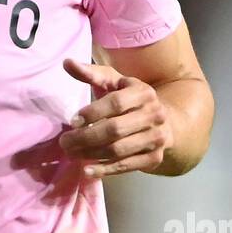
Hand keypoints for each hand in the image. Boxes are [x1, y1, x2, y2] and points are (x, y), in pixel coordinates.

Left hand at [57, 58, 173, 177]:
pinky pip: (127, 166)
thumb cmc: (130, 100)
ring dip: (91, 154)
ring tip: (72, 154)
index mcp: (143, 93)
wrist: (166, 122)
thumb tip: (67, 62)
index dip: (92, 113)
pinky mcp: (155, 158)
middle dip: (86, 137)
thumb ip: (91, 74)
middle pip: (115, 129)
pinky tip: (87, 169)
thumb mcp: (114, 82)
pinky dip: (105, 170)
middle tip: (65, 142)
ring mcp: (157, 138)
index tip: (72, 121)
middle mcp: (154, 115)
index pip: (115, 103)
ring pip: (119, 150)